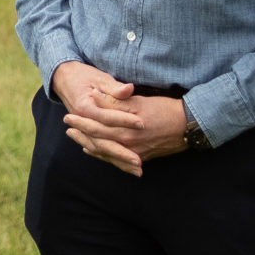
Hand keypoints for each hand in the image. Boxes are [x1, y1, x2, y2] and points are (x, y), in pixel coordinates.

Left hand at [52, 61, 187, 176]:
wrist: (187, 126)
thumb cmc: (163, 109)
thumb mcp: (138, 101)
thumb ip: (114, 101)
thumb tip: (93, 95)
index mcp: (125, 129)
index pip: (96, 126)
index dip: (81, 121)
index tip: (68, 116)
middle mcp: (127, 145)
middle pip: (98, 142)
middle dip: (81, 135)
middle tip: (67, 128)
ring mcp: (134, 153)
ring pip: (106, 152)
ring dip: (89, 146)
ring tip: (77, 140)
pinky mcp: (140, 157)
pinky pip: (117, 160)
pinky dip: (104, 155)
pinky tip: (94, 152)